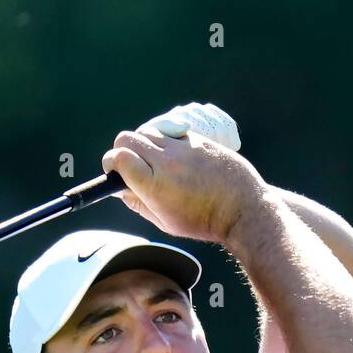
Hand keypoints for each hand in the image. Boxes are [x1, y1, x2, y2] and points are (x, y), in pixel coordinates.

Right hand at [101, 123, 265, 245]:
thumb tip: (120, 190)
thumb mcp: (165, 222)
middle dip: (121, 149)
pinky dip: (165, 141)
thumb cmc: (203, 220)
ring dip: (144, 143)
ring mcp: (182, 146)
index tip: (113, 170)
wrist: (242, 208)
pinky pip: (170, 131)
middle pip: (127, 139)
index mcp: (153, 185)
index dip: (110, 163)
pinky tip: (175, 157)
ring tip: (153, 160)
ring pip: (148, 131)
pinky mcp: (197, 138)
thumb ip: (138, 204)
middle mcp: (165, 161)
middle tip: (128, 163)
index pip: (118, 158)